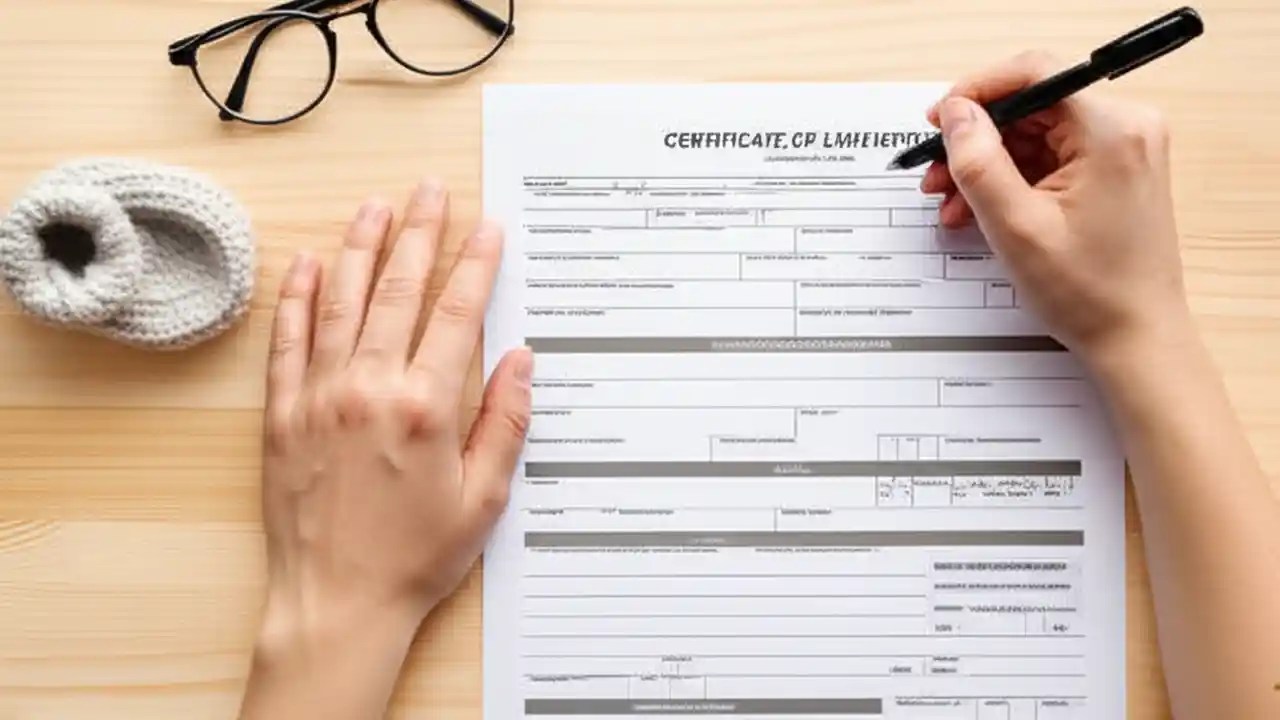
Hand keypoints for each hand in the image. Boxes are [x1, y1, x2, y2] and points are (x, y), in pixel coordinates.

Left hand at [239, 180, 531, 719]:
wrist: (336, 602)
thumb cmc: (414, 558)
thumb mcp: (484, 497)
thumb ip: (505, 422)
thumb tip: (521, 361)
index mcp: (425, 407)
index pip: (456, 314)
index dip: (476, 263)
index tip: (488, 228)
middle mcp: (369, 389)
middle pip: (397, 291)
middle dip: (418, 233)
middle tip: (429, 193)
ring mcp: (319, 397)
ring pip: (340, 301)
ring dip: (359, 247)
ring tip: (374, 207)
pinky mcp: (280, 415)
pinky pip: (287, 340)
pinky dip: (297, 297)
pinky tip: (308, 264)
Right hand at [922, 51, 1193, 370]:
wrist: (1135, 338)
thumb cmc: (1092, 294)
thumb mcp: (1016, 227)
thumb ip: (979, 163)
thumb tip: (955, 115)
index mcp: (1112, 132)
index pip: (1035, 72)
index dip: (977, 90)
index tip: (940, 118)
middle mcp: (1125, 129)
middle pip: (1030, 105)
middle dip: (975, 138)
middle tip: (935, 171)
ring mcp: (1121, 148)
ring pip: (1034, 132)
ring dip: (987, 163)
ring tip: (951, 199)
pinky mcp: (1112, 169)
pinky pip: (1048, 155)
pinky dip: (1010, 177)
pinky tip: (980, 207)